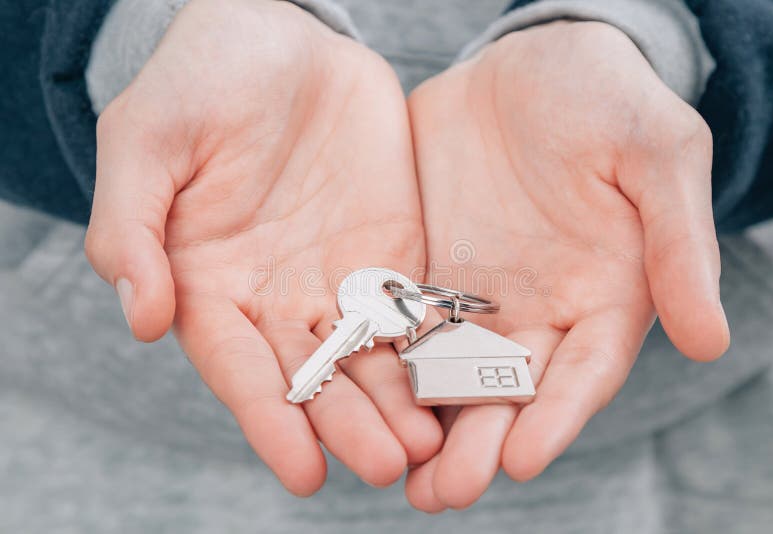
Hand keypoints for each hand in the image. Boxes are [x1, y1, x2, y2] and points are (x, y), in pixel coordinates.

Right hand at [84, 0, 440, 494]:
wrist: (279, 37)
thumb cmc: (199, 81)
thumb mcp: (147, 141)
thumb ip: (131, 226)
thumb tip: (142, 317)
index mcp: (212, 286)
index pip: (241, 369)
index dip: (270, 420)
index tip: (303, 470)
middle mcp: (278, 299)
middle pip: (314, 378)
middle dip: (349, 425)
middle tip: (387, 465)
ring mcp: (340, 279)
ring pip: (371, 358)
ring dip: (398, 403)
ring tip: (431, 444)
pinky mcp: (391, 254)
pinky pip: (414, 309)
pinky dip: (434, 347)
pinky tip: (462, 377)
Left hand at [405, 22, 729, 509]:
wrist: (532, 63)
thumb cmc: (607, 101)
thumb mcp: (656, 154)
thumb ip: (677, 243)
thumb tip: (712, 341)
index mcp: (603, 296)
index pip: (582, 373)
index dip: (556, 417)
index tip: (523, 458)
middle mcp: (539, 311)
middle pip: (509, 393)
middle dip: (479, 443)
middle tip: (444, 493)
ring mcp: (477, 295)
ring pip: (450, 374)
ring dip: (425, 425)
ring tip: (397, 474)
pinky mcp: (425, 269)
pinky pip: (402, 324)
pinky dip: (385, 364)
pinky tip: (357, 397)